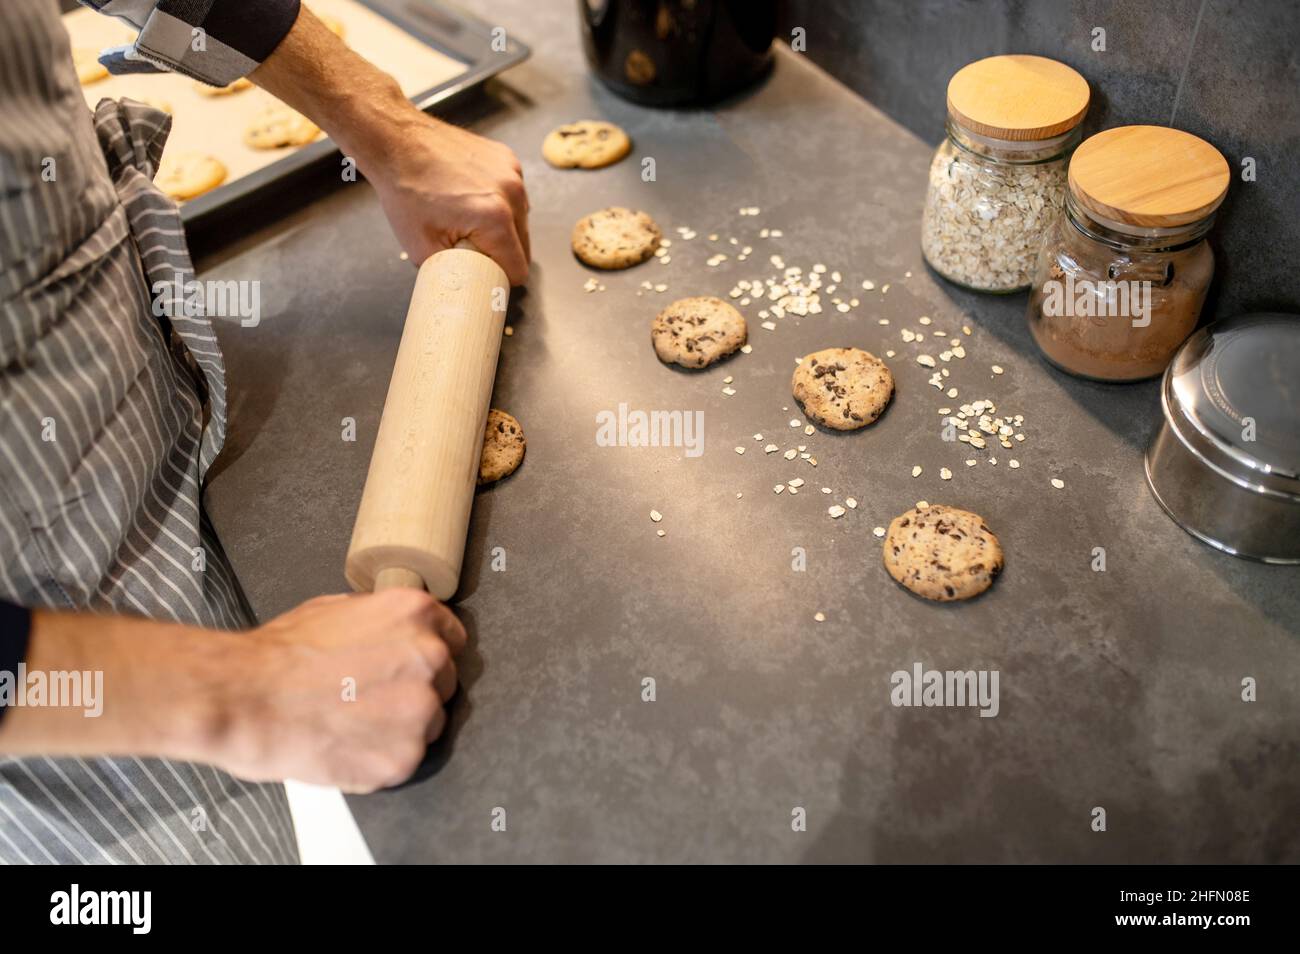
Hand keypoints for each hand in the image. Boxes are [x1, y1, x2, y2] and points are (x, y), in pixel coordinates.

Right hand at [212, 589, 465, 792]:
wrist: (245, 697)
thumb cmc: (279, 655)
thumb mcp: (336, 609)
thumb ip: (380, 620)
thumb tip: (393, 630)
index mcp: (415, 614)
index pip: (451, 637)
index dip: (425, 655)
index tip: (408, 669)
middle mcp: (429, 658)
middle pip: (443, 682)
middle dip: (412, 691)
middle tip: (368, 698)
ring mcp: (420, 710)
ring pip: (429, 723)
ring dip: (400, 727)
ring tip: (353, 723)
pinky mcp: (404, 756)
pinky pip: (405, 759)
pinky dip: (380, 758)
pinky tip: (347, 744)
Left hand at [361, 113, 530, 283]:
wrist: (397, 142)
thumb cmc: (405, 189)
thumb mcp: (422, 249)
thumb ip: (453, 272)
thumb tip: (467, 284)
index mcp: (495, 218)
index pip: (518, 269)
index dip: (500, 278)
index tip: (483, 274)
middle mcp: (511, 193)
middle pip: (524, 246)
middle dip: (501, 253)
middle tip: (471, 248)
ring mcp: (512, 172)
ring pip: (521, 220)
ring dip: (502, 228)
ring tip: (468, 220)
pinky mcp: (507, 158)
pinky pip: (513, 195)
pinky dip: (499, 202)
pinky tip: (471, 197)